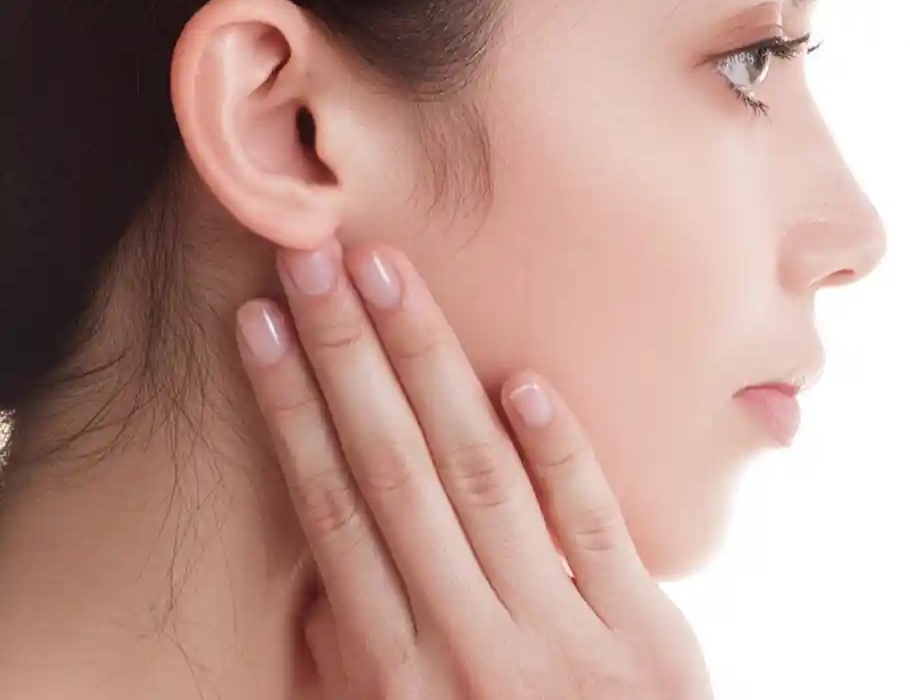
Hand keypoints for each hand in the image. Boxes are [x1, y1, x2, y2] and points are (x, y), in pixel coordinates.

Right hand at [234, 238, 712, 698]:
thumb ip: (365, 657)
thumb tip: (325, 575)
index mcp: (396, 672)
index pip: (331, 514)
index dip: (292, 413)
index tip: (258, 327)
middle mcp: (465, 648)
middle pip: (392, 474)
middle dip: (346, 357)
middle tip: (313, 257)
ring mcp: (558, 640)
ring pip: (480, 480)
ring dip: (432, 370)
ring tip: (394, 278)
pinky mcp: (644, 640)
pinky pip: (595, 527)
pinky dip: (559, 452)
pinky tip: (523, 380)